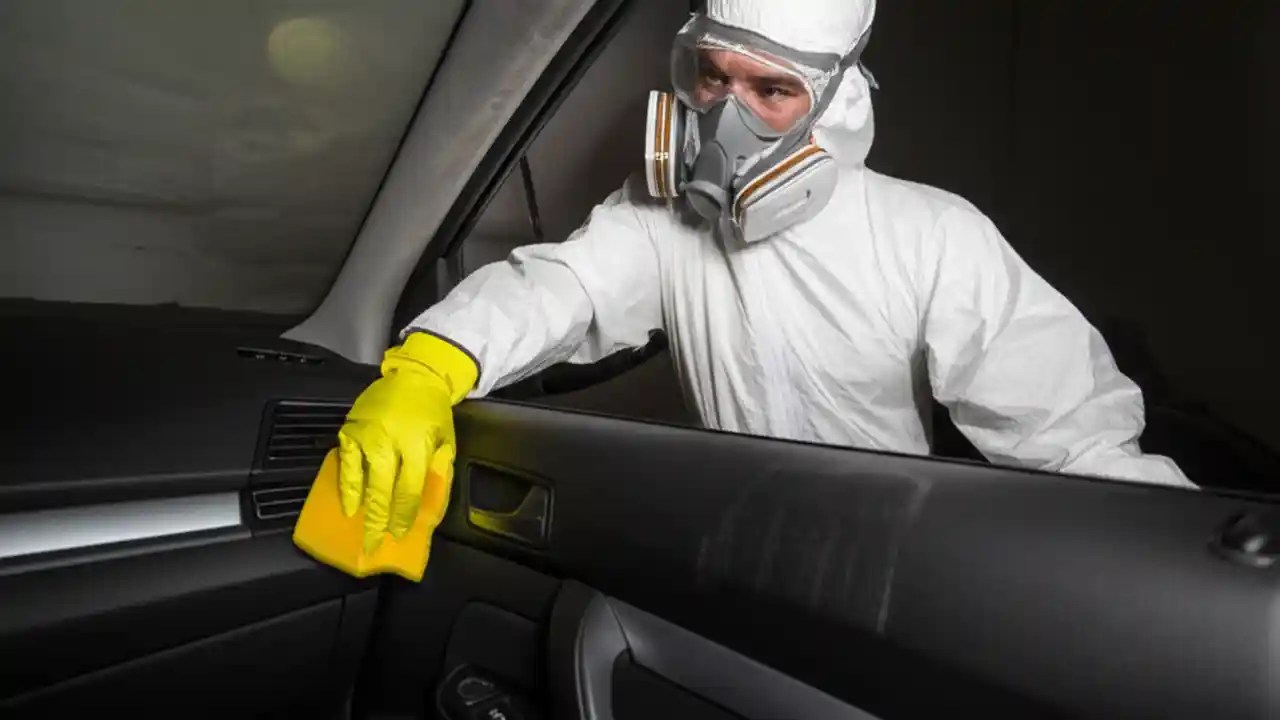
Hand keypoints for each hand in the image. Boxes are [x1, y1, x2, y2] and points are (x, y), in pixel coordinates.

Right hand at [337, 334, 475, 553]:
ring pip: (361, 479)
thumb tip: (429, 508)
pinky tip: (347, 504)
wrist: (415, 375)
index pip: (408, 489)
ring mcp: (365, 435)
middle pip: (382, 490)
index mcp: (417, 445)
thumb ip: (438, 473)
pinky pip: (345, 464)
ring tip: (359, 529)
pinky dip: (346, 486)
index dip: (403, 515)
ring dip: (360, 507)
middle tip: (374, 544)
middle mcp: (388, 441)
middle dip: (378, 521)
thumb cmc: (433, 411)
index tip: (399, 533)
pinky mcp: (349, 430)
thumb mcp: (446, 441)